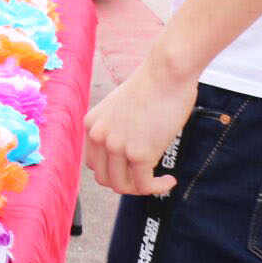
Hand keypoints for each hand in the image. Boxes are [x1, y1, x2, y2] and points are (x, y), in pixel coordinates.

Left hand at [84, 52, 198, 194]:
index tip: (132, 170)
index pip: (94, 163)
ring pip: (121, 186)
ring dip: (141, 188)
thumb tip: (127, 155)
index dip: (114, 171)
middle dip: (126, 183)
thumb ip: (117, 130)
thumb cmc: (151, 88)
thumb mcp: (120, 109)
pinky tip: (170, 180)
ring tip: (159, 181)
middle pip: (104, 178)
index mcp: (91, 125)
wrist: (166, 74)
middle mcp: (98, 136)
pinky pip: (145, 185)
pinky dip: (158, 188)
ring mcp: (117, 146)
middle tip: (146, 178)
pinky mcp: (139, 153)